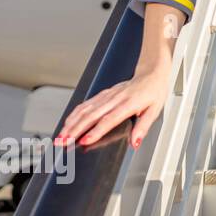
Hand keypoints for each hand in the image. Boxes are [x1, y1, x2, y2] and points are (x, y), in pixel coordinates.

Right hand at [54, 67, 171, 149]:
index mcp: (129, 104)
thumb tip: (135, 143)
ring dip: (71, 123)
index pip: (109, 119)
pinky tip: (67, 123)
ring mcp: (107, 95)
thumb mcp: (155, 111)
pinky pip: (86, 103)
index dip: (96, 131)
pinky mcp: (103, 93)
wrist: (151, 73)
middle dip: (75, 130)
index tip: (85, 141)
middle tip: (63, 142)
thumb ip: (143, 127)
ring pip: (85, 109)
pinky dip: (74, 114)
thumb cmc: (154, 92)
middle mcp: (115, 99)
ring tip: (60, 136)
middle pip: (91, 115)